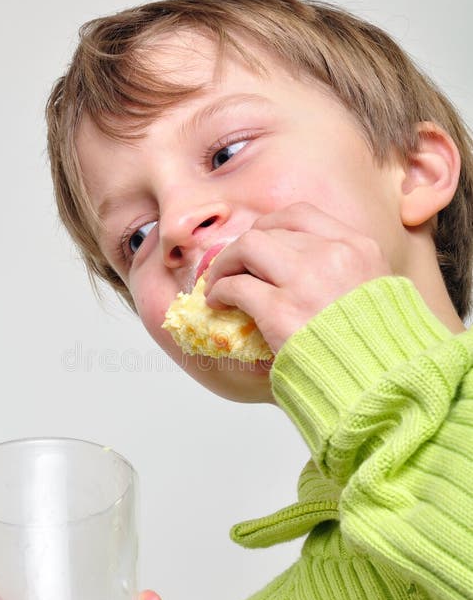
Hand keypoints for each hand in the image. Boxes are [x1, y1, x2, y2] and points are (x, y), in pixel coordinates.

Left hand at [203, 203, 391, 353]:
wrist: (382, 383)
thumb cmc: (380, 350)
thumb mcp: (378, 295)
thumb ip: (346, 275)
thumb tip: (303, 272)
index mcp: (359, 248)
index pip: (301, 215)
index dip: (270, 226)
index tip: (259, 243)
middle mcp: (333, 255)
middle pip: (269, 231)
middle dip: (243, 248)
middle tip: (232, 268)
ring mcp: (305, 280)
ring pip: (247, 247)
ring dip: (225, 264)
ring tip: (217, 284)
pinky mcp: (281, 311)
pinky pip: (236, 286)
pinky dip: (220, 290)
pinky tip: (217, 303)